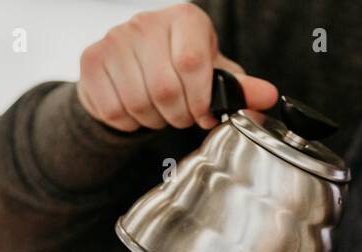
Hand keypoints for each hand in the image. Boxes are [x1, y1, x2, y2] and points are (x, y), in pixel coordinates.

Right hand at [76, 3, 277, 132]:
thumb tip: (269, 96)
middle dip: (179, 115)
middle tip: (182, 116)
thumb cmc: (182, 71)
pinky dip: (129, 122)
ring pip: (138, 102)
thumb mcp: (216, 76)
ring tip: (161, 112)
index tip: (205, 113)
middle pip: (164, 89)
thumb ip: (241, 88)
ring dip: (154, 120)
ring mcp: (115, 38)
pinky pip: (113, 109)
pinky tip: (136, 109)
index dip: (200, 100)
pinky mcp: (91, 59)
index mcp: (185, 19)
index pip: (192, 64)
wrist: (133, 68)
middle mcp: (147, 22)